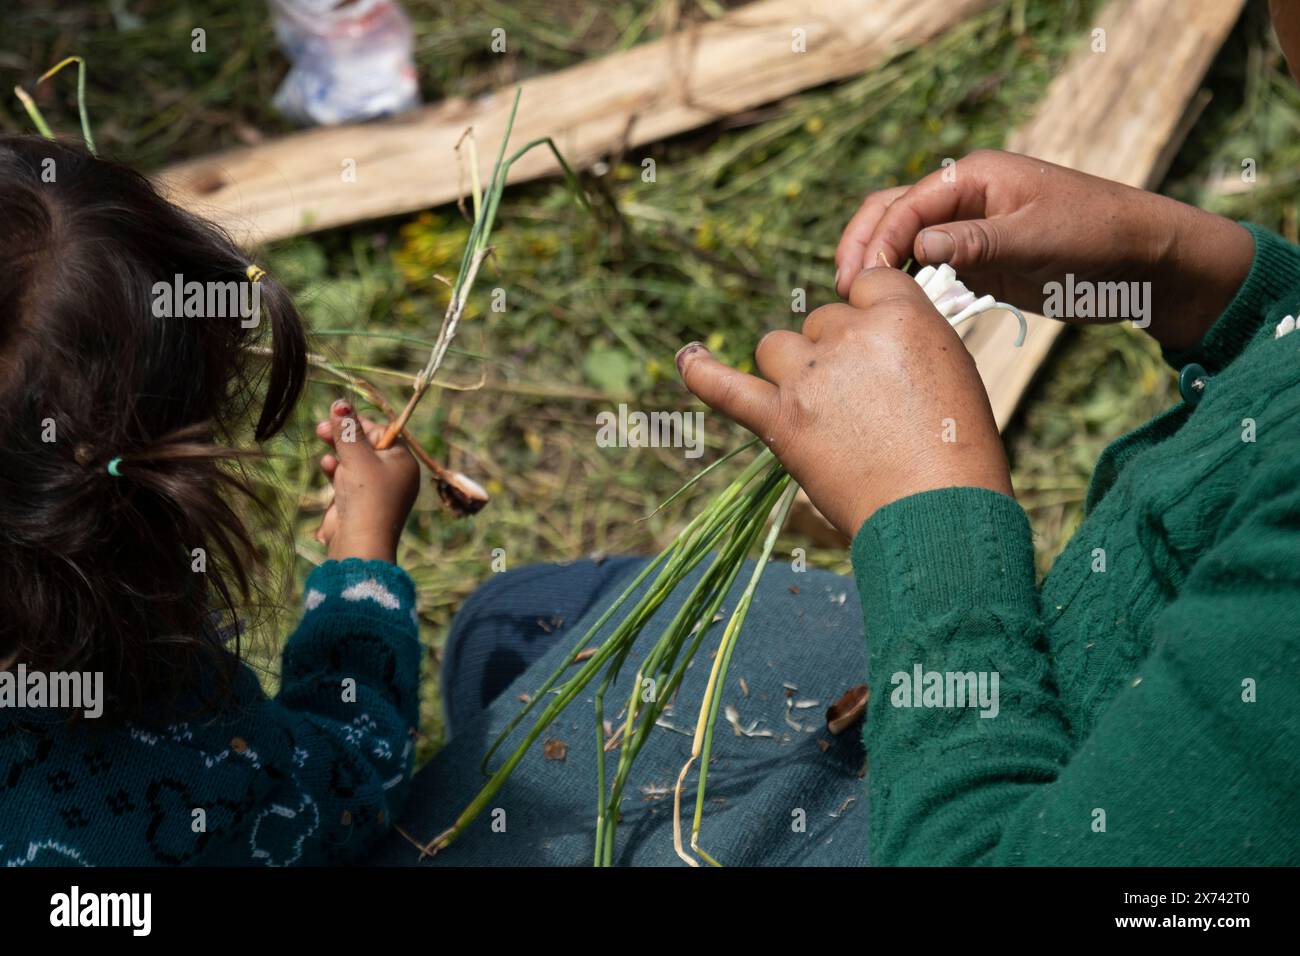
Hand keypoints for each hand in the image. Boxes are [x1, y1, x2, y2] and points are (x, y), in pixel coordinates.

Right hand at [314, 399, 419, 563]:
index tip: (338, 414)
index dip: (359, 422)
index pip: (383, 432)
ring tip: (324, 445)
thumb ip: (348, 430)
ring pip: (354, 461)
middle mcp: (393, 475)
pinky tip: (326, 466)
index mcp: (403, 462)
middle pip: (366, 445)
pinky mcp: (358, 502)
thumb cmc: (366, 495)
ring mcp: (375, 490)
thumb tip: (340, 402)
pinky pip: (346, 478)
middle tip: (322, 427)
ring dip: (338, 452)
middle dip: (344, 435)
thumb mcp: (358, 458)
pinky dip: (336, 470)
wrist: (359, 542)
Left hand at [676, 268, 1011, 538]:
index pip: (866, 284)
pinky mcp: (779, 421)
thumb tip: (873, 337)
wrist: (938, 513)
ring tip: (821, 412)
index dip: (867, 313)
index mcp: (901, 315)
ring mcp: (809, 378)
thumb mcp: (953, 371)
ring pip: (777, 347)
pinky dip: (702, 372)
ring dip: (790, 369)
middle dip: (835, 353)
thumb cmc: (958, 450)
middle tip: (866, 406)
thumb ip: (907, 340)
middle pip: (820, 321)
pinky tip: (687, 358)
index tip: (876, 344)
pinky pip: (725, 386)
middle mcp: (850, 336)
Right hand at [833, 150, 1254, 350]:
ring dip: (877, 264)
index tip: (862, 279)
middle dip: (862, 246)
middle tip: (844, 288)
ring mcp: (967, 229)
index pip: (906, 203)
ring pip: (902, 240)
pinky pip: (927, 267)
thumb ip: (976, 241)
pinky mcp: (976, 260)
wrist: (1140, 261)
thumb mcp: (1036, 237)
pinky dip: (903, 283)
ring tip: (856, 300)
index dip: (879, 240)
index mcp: (974, 176)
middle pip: (891, 212)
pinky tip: (889, 308)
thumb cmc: (1096, 236)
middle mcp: (963, 198)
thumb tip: (918, 244)